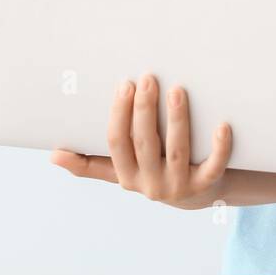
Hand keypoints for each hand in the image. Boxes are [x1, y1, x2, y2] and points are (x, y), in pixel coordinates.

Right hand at [51, 74, 233, 210]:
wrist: (200, 196)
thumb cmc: (155, 173)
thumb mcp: (123, 172)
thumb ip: (91, 164)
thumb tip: (53, 155)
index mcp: (128, 177)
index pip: (117, 143)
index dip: (120, 114)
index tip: (124, 84)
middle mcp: (151, 185)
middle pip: (145, 143)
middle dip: (145, 109)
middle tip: (148, 77)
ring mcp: (180, 186)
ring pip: (178, 150)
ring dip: (177, 119)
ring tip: (178, 90)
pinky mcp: (208, 185)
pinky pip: (214, 166)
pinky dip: (219, 147)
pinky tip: (222, 125)